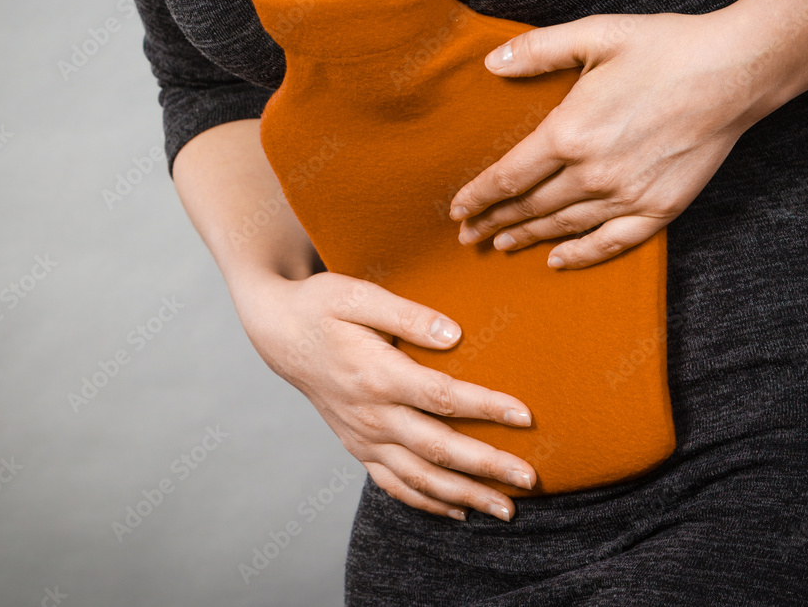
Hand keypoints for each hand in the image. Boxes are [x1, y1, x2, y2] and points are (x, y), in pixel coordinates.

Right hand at [235, 271, 536, 521]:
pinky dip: (426, 502)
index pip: (442, 397)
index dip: (486, 408)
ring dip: (464, 495)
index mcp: (376, 375)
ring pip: (419, 477)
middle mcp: (371, 414)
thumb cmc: (320, 306)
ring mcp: (362, 436)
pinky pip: (393, 484)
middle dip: (486, 467)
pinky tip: (457, 512)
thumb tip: (453, 334)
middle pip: (438, 448)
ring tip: (506, 510)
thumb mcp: (357, 295)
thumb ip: (406, 315)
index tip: (525, 416)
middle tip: (529, 479)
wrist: (278, 332)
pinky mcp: (357, 446)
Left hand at [448, 10, 764, 268]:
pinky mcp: (660, 208)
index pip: (507, 177)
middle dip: (493, 223)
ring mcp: (626, 196)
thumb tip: (489, 64)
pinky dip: (580, 255)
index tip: (457, 212)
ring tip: (501, 245)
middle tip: (467, 239)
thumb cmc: (665, 47)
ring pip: (562, 227)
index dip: (478, 198)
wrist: (736, 70)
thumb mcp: (595, 34)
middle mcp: (592, 173)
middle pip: (528, 207)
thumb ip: (537, 51)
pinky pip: (611, 242)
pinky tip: (557, 261)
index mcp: (568, 133)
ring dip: (526, 238)